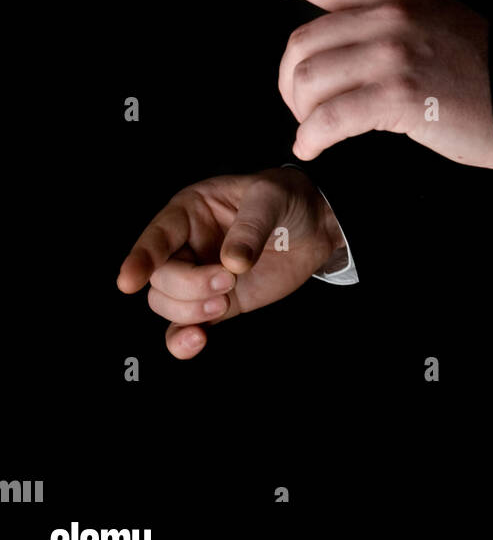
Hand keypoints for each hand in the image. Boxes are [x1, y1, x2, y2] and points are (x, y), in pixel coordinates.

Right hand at [116, 167, 342, 358]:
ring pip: (167, 304)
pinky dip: (183, 342)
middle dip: (189, 286)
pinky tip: (197, 341)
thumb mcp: (271, 197)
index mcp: (190, 211)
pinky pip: (184, 328)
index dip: (141, 258)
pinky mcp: (215, 304)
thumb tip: (231, 263)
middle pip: (160, 277)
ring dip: (191, 310)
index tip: (129, 282)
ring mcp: (198, 276)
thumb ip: (251, 227)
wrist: (315, 226)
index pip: (156, 236)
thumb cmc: (286, 199)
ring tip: (227, 298)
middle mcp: (186, 245)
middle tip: (228, 281)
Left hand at [219, 0, 492, 169]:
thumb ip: (386, 21)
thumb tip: (338, 45)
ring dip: (300, 112)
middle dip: (289, 82)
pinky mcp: (398, 95)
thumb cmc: (483, 70)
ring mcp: (392, 52)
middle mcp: (389, 13)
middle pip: (300, 43)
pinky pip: (329, 117)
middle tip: (302, 106)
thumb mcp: (435, 19)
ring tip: (313, 129)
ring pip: (307, 79)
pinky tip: (314, 145)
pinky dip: (311, 136)